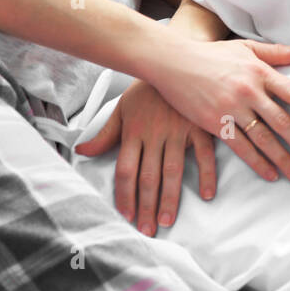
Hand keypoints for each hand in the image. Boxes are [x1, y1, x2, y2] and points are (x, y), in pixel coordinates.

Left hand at [75, 80, 217, 236]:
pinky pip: (204, 154)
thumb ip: (105, 134)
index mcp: (134, 132)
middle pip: (148, 178)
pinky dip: (206, 175)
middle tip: (148, 229)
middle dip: (147, 207)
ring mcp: (178, 131)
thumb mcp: (122, 108)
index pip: (126, 172)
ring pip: (172, 171)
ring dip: (170, 198)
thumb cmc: (148, 89)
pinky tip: (206, 194)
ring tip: (168, 220)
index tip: (128, 216)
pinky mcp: (200, 126)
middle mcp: (155, 135)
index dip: (125, 197)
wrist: (175, 60)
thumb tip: (82, 151)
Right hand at [150, 37, 289, 184]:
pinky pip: (240, 147)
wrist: (172, 62)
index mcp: (260, 72)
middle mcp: (249, 91)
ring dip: (284, 159)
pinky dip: (257, 162)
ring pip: (263, 139)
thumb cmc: (212, 54)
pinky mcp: (214, 123)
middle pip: (282, 121)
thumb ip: (279, 52)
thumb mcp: (247, 48)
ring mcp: (231, 109)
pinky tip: (271, 174)